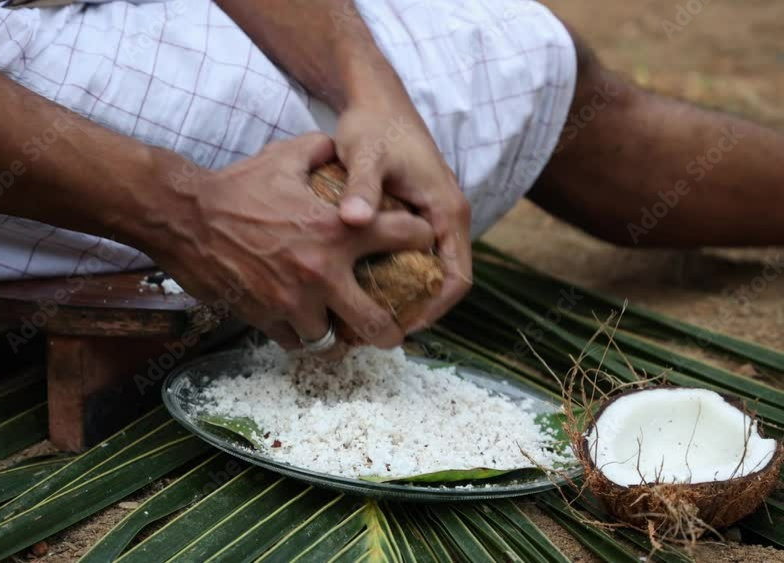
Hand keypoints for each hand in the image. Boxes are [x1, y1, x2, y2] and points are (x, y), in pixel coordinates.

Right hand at [143, 133, 435, 352]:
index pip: (404, 237)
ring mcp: (293, 301)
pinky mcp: (264, 317)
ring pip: (330, 335)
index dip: (420, 240)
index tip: (421, 247)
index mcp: (337, 230)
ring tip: (331, 318)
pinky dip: (296, 332)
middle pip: (377, 322)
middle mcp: (322, 272)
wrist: (185, 218)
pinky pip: (293, 339)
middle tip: (392, 327)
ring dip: (332, 327)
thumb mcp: (284, 157)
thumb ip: (321, 150)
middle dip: (390, 329)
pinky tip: (295, 318)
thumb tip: (338, 143)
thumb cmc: (237, 186)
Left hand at [334, 83, 472, 331]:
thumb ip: (362, 188)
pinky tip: (362, 289)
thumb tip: (353, 220)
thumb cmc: (373, 126)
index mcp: (447, 210)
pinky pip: (413, 258)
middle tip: (378, 332)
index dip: (434, 310)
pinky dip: (394, 277)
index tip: (402, 329)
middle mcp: (446, 218)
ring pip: (427, 272)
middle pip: (443, 282)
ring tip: (368, 318)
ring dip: (404, 297)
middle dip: (416, 310)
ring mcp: (431, 218)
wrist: (375, 100)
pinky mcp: (414, 217)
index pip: (457, 278)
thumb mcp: (366, 156)